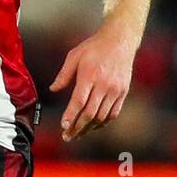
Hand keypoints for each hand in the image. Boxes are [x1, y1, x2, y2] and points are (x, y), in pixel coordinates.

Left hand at [49, 24, 135, 141]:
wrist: (120, 40)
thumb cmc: (94, 47)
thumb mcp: (74, 56)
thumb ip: (63, 75)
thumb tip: (53, 89)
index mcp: (90, 75)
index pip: (79, 101)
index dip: (71, 115)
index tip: (63, 126)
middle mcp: (104, 84)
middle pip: (90, 113)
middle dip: (77, 127)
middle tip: (67, 136)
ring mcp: (115, 89)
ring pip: (102, 116)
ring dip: (88, 128)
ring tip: (77, 134)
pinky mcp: (123, 92)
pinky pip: (113, 113)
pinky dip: (102, 123)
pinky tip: (93, 126)